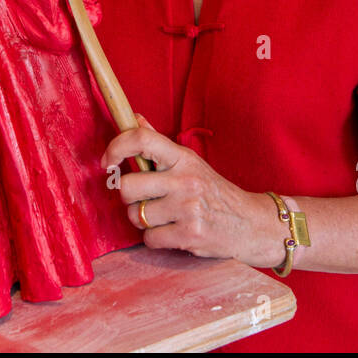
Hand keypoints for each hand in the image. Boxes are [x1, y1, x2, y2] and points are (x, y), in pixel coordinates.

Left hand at [101, 115, 285, 268]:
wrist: (250, 223)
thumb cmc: (214, 192)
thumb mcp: (191, 163)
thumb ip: (160, 144)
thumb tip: (136, 118)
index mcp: (183, 158)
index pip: (142, 140)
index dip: (116, 147)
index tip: (107, 162)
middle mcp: (185, 180)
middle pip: (128, 186)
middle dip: (129, 197)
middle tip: (144, 198)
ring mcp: (187, 208)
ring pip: (135, 215)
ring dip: (143, 220)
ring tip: (164, 216)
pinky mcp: (189, 234)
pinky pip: (149, 239)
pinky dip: (156, 239)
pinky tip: (173, 232)